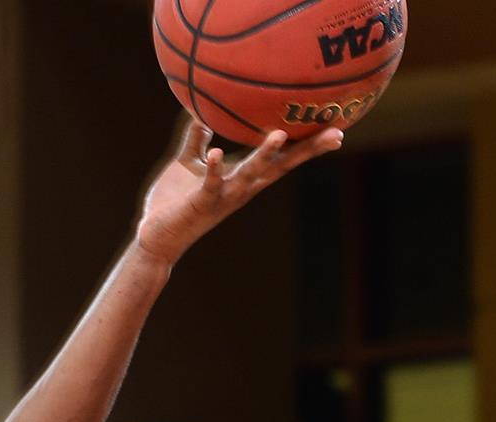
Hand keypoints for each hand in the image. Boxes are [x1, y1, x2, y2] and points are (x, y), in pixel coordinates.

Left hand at [134, 119, 341, 266]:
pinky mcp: (201, 203)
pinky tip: (218, 152)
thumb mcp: (189, 162)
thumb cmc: (175, 200)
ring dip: (264, 156)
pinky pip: (211, 184)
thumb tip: (202, 111)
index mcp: (243, 176)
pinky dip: (215, 168)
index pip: (283, 157)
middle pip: (281, 166)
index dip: (309, 143)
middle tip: (336, 134)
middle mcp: (241, 187)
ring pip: (251, 174)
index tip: (338, 126)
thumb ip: (197, 138)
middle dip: (307, 150)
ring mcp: (224, 196)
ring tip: (279, 135)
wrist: (156, 236)